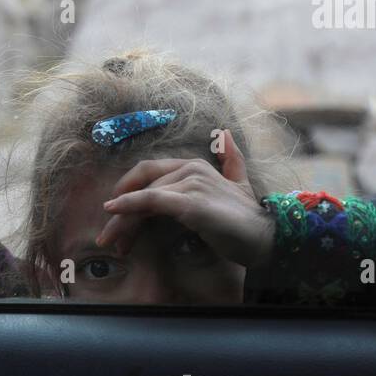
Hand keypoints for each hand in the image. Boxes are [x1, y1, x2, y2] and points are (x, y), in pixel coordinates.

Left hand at [95, 129, 275, 267]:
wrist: (267, 239)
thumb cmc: (247, 219)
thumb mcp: (238, 184)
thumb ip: (231, 161)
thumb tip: (225, 134)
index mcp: (194, 165)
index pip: (150, 173)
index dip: (128, 191)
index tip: (115, 212)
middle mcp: (190, 169)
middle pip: (142, 186)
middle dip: (121, 213)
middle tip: (109, 238)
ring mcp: (190, 184)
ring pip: (143, 197)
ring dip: (121, 220)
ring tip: (109, 240)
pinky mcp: (190, 203)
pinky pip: (150, 200)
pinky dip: (129, 204)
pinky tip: (113, 211)